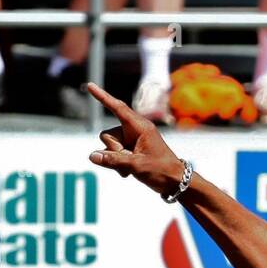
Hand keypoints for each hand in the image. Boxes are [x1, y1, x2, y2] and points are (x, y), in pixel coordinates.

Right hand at [85, 83, 186, 197]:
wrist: (176, 182)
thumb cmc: (162, 171)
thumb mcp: (136, 165)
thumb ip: (113, 160)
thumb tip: (93, 156)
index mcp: (140, 127)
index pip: (118, 108)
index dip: (102, 97)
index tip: (89, 85)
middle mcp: (134, 130)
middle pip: (108, 135)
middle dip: (113, 150)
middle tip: (132, 161)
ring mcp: (132, 140)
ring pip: (109, 146)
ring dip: (116, 160)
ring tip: (132, 169)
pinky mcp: (130, 149)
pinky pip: (113, 154)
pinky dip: (117, 163)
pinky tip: (127, 173)